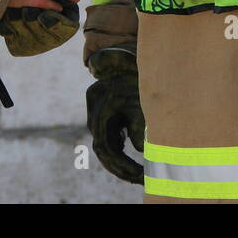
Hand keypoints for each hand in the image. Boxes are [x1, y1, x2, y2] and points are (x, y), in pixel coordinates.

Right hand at [86, 51, 144, 184]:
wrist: (128, 57)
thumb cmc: (138, 77)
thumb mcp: (141, 101)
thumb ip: (140, 127)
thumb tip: (141, 151)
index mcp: (101, 111)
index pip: (106, 150)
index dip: (122, 166)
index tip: (140, 176)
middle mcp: (95, 116)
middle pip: (105, 151)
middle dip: (123, 169)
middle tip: (143, 180)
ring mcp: (98, 116)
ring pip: (107, 146)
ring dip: (121, 162)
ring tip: (140, 175)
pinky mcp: (105, 115)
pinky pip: (110, 138)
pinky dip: (121, 152)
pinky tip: (134, 162)